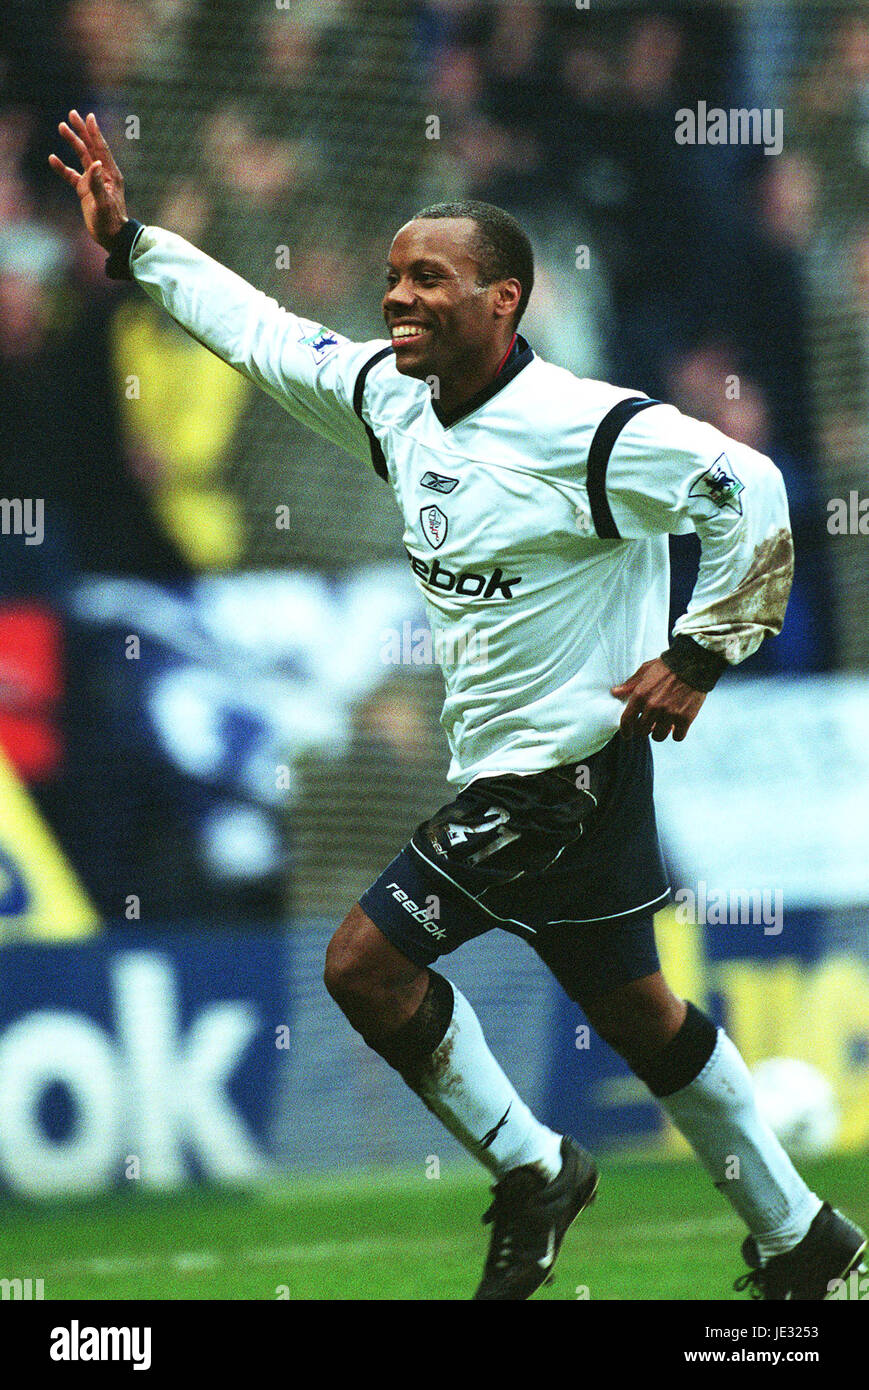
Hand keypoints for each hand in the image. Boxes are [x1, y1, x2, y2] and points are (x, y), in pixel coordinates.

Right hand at [48, 110, 128, 249]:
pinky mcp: (85, 190)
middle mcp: (102, 174)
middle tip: (72, 114)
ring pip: (81, 157)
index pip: (102, 149)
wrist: (111, 237)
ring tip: (62, 127)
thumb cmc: (110, 222)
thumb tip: (95, 163)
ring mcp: (93, 181)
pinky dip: (62, 168)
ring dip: (72, 142)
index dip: (95, 133)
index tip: (89, 117)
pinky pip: (71, 175)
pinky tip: (52, 159)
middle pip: (91, 148)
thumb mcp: (104, 204)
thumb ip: (98, 183)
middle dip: (82, 131)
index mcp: (111, 175)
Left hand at [612, 658, 705, 741]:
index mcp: (640, 695)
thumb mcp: (645, 670)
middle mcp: (653, 707)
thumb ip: (630, 684)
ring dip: (660, 732)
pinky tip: (677, 726)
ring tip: (664, 725)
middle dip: (645, 729)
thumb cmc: (667, 665)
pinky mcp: (685, 718)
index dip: (626, 731)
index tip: (628, 734)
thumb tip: (615, 692)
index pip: (627, 721)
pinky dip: (677, 733)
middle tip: (650, 725)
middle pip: (642, 731)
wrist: (694, 663)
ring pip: (659, 736)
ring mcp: (669, 713)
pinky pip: (677, 737)